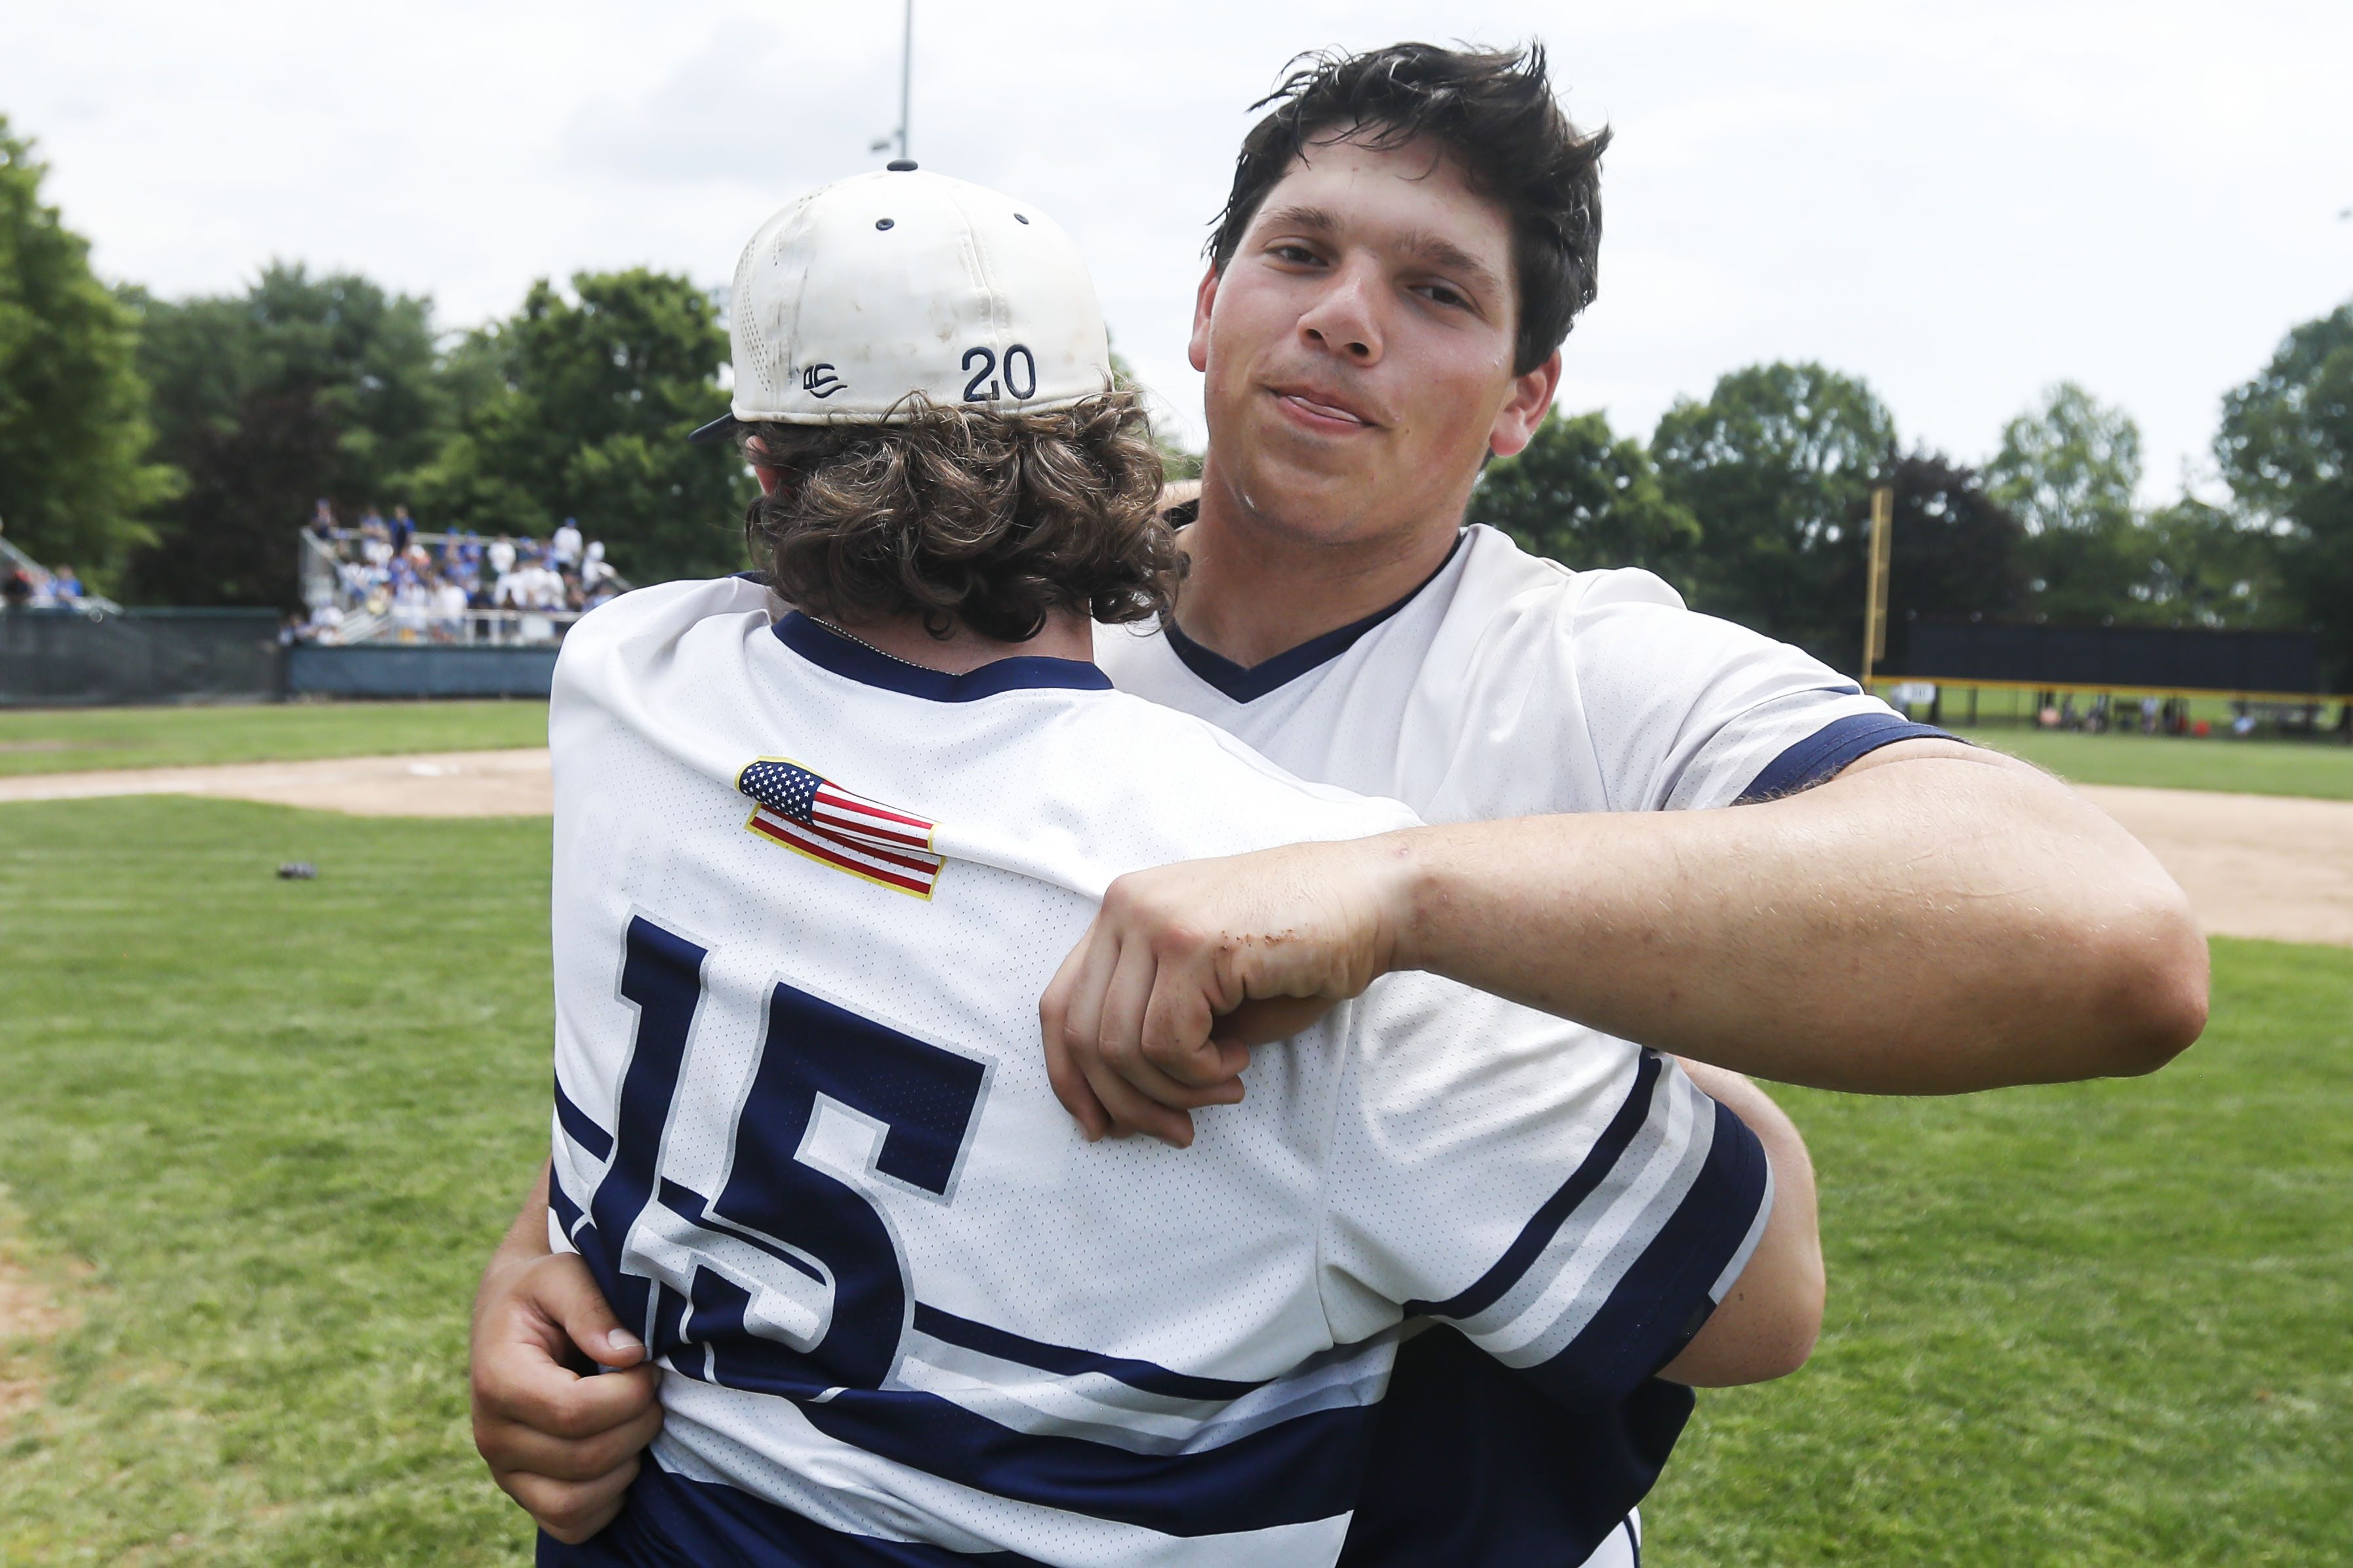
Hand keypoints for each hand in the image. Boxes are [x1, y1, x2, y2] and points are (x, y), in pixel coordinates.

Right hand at [471, 1244, 663, 1543]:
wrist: (514, 1317)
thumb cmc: (544, 1292)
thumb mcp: (563, 1275)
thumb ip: (591, 1306)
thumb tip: (628, 1354)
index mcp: (498, 1380)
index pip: (574, 1412)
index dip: (629, 1393)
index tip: (649, 1363)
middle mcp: (492, 1435)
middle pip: (585, 1459)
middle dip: (639, 1423)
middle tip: (653, 1388)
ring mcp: (506, 1472)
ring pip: (578, 1502)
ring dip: (628, 1463)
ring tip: (637, 1419)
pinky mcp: (526, 1494)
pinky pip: (573, 1524)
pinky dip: (608, 1500)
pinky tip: (622, 1454)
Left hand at [1039, 835, 1412, 1144]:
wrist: (1376, 901)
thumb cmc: (1302, 952)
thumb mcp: (1210, 992)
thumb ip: (1155, 1031)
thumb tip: (1114, 1110)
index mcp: (1123, 912)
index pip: (1060, 1006)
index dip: (1071, 1079)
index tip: (1102, 1128)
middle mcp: (1126, 906)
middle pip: (1081, 1034)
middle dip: (1127, 1102)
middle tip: (1177, 1130)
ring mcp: (1154, 918)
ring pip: (1122, 1047)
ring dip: (1176, 1090)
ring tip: (1225, 1086)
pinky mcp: (1191, 941)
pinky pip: (1166, 1043)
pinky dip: (1201, 1073)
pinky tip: (1240, 1060)